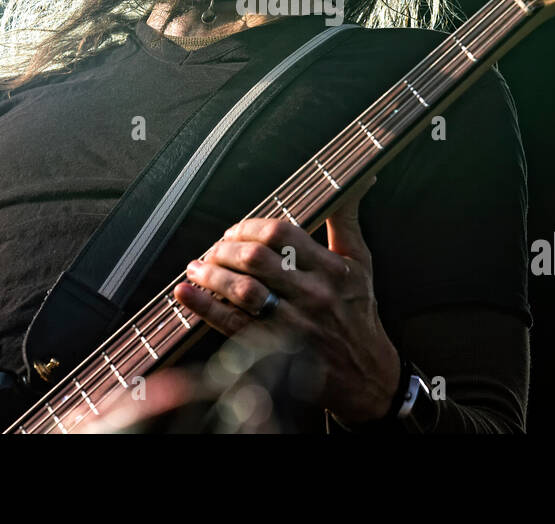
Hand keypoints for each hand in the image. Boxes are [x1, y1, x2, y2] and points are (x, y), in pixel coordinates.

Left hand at [174, 176, 400, 424]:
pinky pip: (233, 325)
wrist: (368, 375)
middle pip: (256, 260)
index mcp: (332, 269)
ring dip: (211, 275)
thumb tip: (358, 179)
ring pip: (242, 291)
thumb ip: (347, 220)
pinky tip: (185, 294)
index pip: (281, 234)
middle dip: (225, 249)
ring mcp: (294, 326)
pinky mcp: (277, 352)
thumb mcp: (360, 263)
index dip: (249, 227)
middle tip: (213, 249)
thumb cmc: (360, 312)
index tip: (235, 231)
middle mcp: (314, 295)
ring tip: (196, 267)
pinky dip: (204, 308)